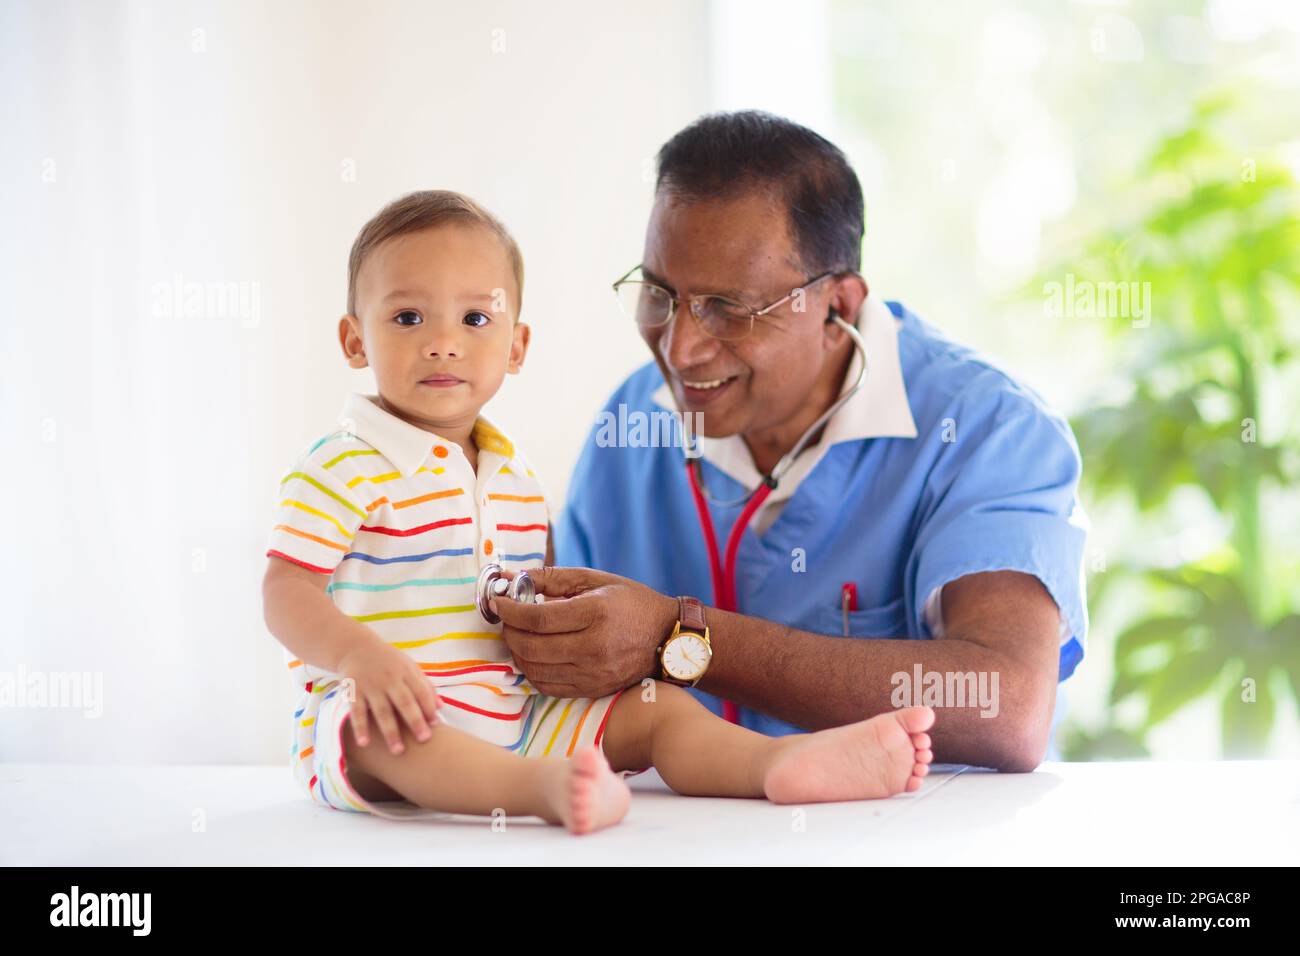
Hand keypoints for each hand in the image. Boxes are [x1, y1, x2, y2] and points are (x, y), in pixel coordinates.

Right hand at [337, 637, 441, 754]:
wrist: (356, 648)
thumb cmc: (389, 662)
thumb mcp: (409, 667)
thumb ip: (425, 685)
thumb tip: (441, 707)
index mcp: (406, 672)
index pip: (421, 691)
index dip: (429, 707)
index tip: (436, 726)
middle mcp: (389, 678)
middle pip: (404, 702)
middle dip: (415, 721)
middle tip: (424, 740)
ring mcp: (371, 685)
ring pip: (382, 711)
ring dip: (390, 731)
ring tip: (398, 751)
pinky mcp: (354, 691)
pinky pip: (357, 711)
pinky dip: (360, 727)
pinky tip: (365, 743)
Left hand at [491, 566, 679, 697]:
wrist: (667, 638)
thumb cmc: (630, 603)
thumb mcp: (596, 580)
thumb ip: (551, 577)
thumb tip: (510, 578)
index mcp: (595, 613)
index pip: (537, 619)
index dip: (510, 611)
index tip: (499, 603)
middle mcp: (594, 647)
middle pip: (531, 646)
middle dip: (509, 632)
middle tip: (506, 620)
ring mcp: (593, 673)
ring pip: (535, 669)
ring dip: (517, 652)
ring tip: (518, 636)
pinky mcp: (592, 689)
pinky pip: (548, 686)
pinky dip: (532, 671)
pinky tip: (534, 655)